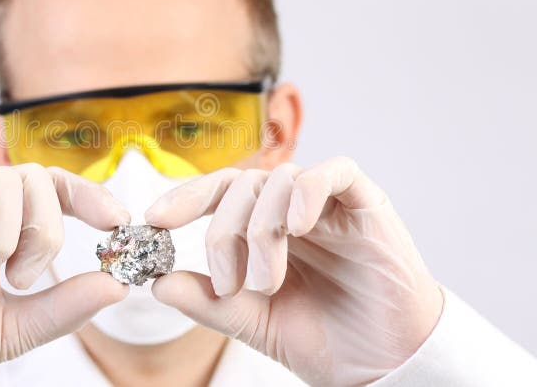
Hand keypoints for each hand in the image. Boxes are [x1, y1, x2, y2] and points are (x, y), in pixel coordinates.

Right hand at [0, 163, 129, 385]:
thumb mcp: (12, 330)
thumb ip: (62, 307)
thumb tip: (117, 284)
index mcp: (7, 234)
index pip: (59, 193)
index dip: (93, 197)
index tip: (118, 221)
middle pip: (41, 180)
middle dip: (45, 231)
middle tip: (20, 278)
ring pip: (7, 178)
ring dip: (5, 235)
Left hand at [145, 157, 443, 385]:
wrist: (383, 364)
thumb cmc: (322, 338)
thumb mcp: (252, 321)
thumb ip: (208, 301)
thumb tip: (157, 282)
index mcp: (263, 227)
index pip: (218, 192)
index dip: (184, 197)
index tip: (153, 219)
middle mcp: (290, 208)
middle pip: (241, 185)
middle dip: (223, 232)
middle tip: (229, 282)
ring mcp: (328, 203)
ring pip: (278, 180)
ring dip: (261, 230)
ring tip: (267, 282)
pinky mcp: (366, 202)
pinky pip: (334, 172)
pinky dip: (307, 191)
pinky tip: (297, 227)